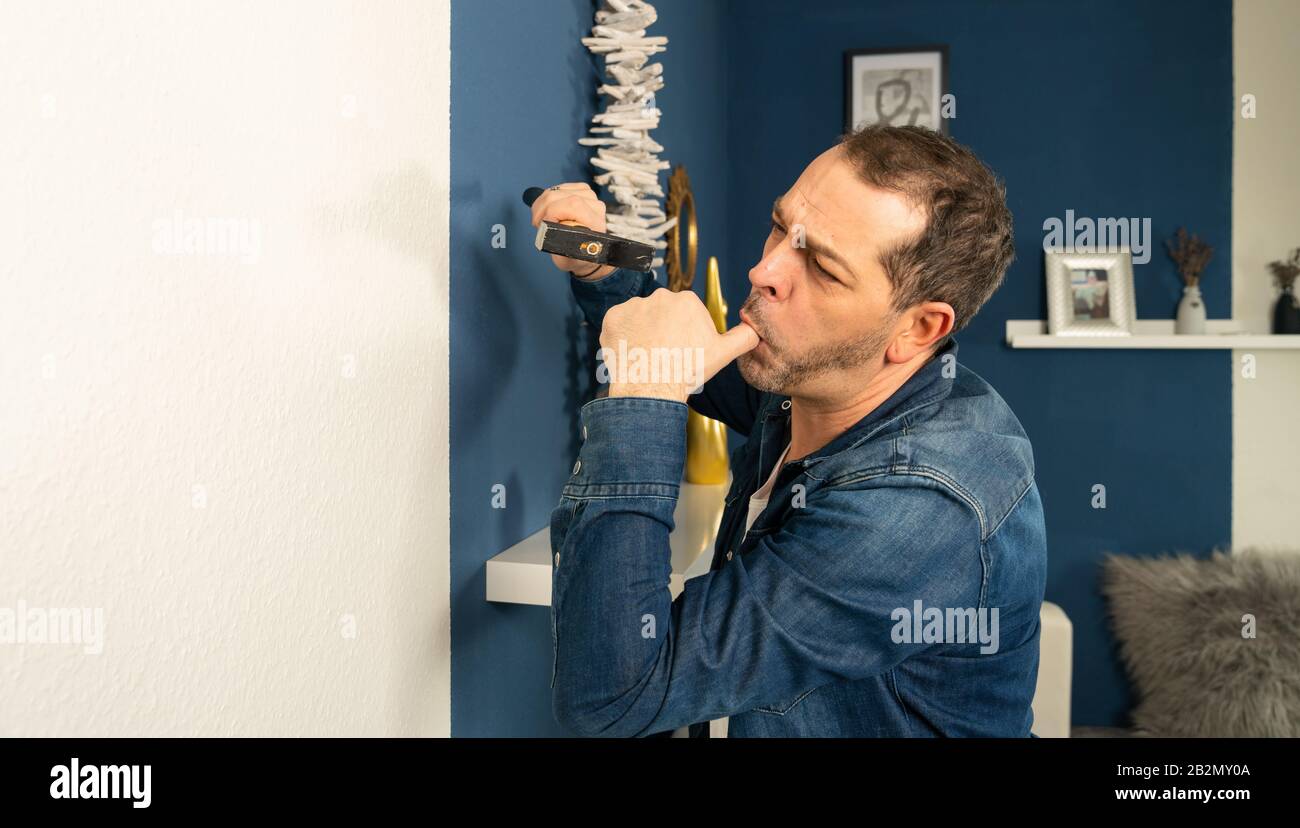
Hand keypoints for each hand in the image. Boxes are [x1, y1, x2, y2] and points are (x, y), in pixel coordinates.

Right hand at [528, 182, 616, 279]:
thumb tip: (551, 230)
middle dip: (542, 210)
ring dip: (541, 205)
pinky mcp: (581, 190)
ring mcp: (589, 196)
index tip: (543, 226)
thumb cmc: (577, 256)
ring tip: (541, 220)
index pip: (572, 204)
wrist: (585, 251)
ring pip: (555, 191)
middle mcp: (595, 206)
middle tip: (538, 225)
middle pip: (560, 196)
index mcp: (595, 222)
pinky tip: (547, 211)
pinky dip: (545, 199)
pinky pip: (556, 188)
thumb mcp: (566, 260)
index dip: (552, 212)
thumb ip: (560, 247)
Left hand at [600, 288, 759, 402]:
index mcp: (686, 300)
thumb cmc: (687, 370)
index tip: (682, 349)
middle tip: (665, 354)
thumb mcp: (723, 353)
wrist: (651, 388)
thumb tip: (755, 329)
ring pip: (640, 317)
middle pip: (662, 312)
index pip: (684, 313)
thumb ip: (744, 336)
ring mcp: (633, 305)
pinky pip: (619, 324)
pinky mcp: (613, 317)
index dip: (684, 332)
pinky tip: (632, 352)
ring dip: (642, 332)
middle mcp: (659, 296)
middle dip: (663, 329)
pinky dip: (624, 337)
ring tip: (648, 355)